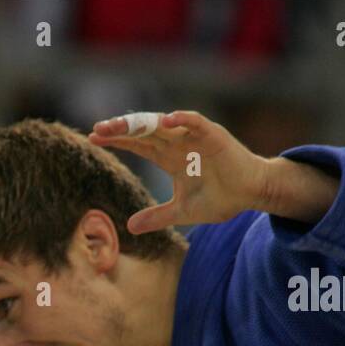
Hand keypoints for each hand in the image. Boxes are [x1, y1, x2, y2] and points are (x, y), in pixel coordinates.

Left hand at [88, 110, 274, 232]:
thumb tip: (130, 226)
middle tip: (98, 129)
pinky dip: (182, 119)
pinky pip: (195, 122)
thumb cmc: (220, 198)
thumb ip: (157, 217)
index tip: (93, 137)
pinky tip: (165, 119)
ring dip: (142, 123)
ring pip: (163, 124)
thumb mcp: (181, 212)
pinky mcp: (213, 135)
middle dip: (121, 129)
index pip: (137, 144)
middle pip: (144, 132)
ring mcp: (194, 137)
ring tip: (119, 124)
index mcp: (169, 157)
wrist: (251, 195)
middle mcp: (178, 143)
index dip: (116, 140)